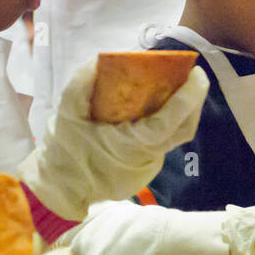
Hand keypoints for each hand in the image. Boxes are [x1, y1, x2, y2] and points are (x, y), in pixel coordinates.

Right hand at [18, 57, 207, 219]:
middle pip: (183, 129)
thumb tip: (97, 61)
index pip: (170, 120)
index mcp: (131, 146)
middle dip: (193, 102)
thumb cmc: (62, 155)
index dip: (189, 97)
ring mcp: (147, 167)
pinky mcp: (144, 170)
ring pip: (174, 138)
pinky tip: (156, 108)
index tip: (198, 74)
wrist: (57, 193)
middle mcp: (146, 158)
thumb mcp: (65, 116)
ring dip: (181, 113)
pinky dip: (166, 124)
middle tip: (192, 77)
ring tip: (178, 87)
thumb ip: (80, 86)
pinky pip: (162, 144)